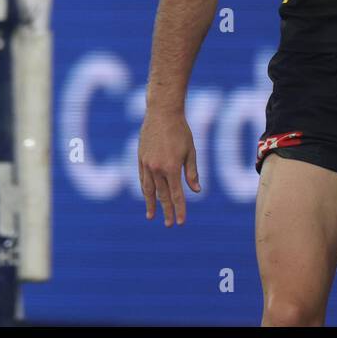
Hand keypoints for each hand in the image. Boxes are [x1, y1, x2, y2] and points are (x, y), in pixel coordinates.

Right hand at [138, 107, 200, 225]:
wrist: (162, 113)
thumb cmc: (180, 131)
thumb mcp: (190, 151)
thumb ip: (192, 172)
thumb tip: (196, 191)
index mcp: (172, 168)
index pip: (176, 195)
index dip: (179, 209)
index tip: (181, 222)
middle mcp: (157, 169)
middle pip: (162, 196)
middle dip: (166, 211)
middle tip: (169, 224)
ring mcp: (146, 164)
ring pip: (149, 190)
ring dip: (151, 204)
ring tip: (152, 216)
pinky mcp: (140, 159)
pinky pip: (142, 179)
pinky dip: (145, 190)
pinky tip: (147, 196)